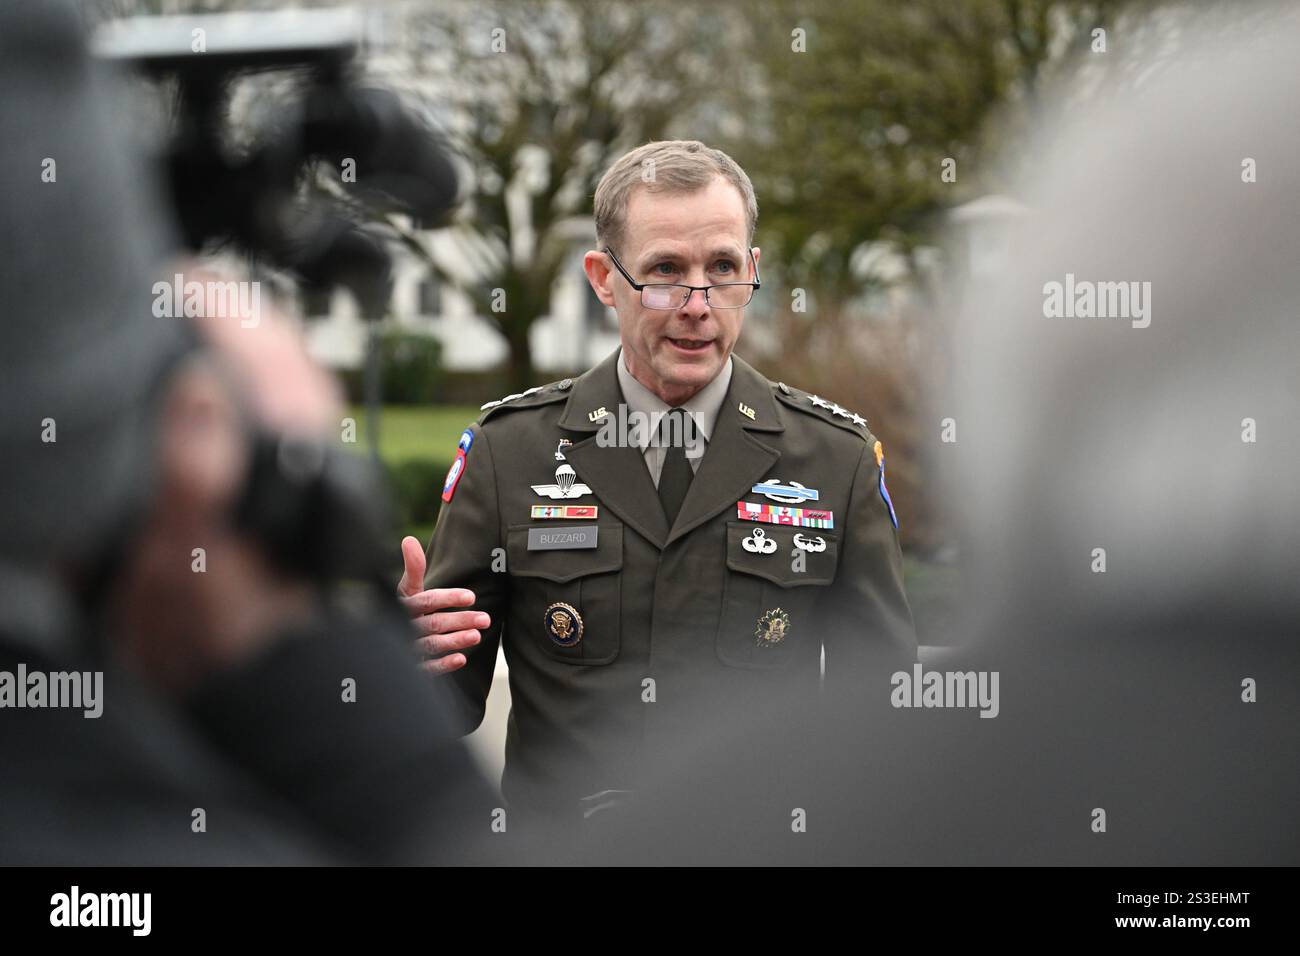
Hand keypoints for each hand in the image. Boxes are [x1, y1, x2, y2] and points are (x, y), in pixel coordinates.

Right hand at [398, 536, 487, 674]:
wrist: (377, 642)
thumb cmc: (400, 610)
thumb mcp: (405, 589)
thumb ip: (412, 567)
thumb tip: (408, 539)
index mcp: (403, 606)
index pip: (426, 601)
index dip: (448, 598)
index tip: (471, 596)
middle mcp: (404, 627)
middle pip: (433, 624)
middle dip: (459, 621)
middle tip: (485, 619)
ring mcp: (406, 648)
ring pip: (431, 645)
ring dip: (454, 641)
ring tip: (477, 636)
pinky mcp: (411, 667)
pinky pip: (425, 668)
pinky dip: (442, 664)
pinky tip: (461, 659)